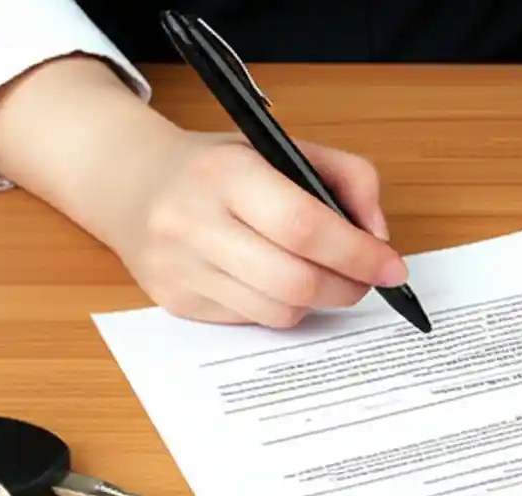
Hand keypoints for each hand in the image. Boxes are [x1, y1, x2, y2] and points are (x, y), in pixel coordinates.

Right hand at [117, 132, 407, 326]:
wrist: (130, 183)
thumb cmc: (217, 167)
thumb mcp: (280, 148)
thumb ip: (347, 177)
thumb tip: (378, 237)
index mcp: (224, 173)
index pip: (305, 226)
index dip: (358, 253)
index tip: (392, 266)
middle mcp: (193, 222)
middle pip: (295, 281)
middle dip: (347, 287)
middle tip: (365, 280)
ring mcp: (180, 269)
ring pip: (278, 311)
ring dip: (316, 301)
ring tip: (321, 276)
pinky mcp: (177, 303)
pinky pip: (252, 320)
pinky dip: (278, 305)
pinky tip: (272, 280)